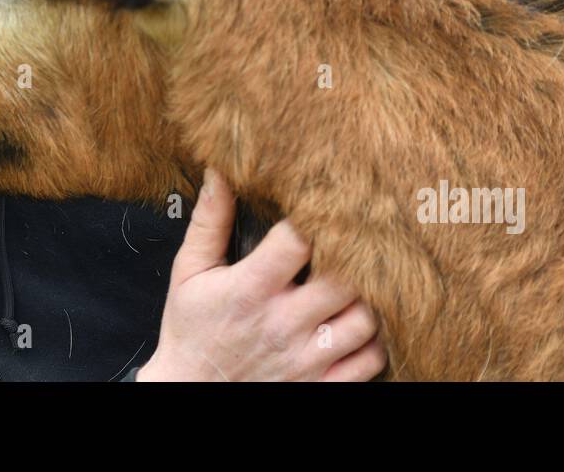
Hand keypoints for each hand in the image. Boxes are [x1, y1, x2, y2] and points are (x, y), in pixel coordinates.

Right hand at [136, 168, 386, 380]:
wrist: (189, 392)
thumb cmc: (191, 330)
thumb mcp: (189, 271)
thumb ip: (209, 221)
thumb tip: (221, 171)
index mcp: (251, 289)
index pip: (300, 241)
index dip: (317, 218)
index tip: (322, 206)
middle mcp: (283, 324)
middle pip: (345, 277)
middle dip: (354, 255)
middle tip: (355, 240)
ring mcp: (306, 358)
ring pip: (366, 317)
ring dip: (369, 296)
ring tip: (358, 280)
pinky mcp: (321, 385)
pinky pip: (370, 361)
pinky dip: (374, 340)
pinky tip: (358, 321)